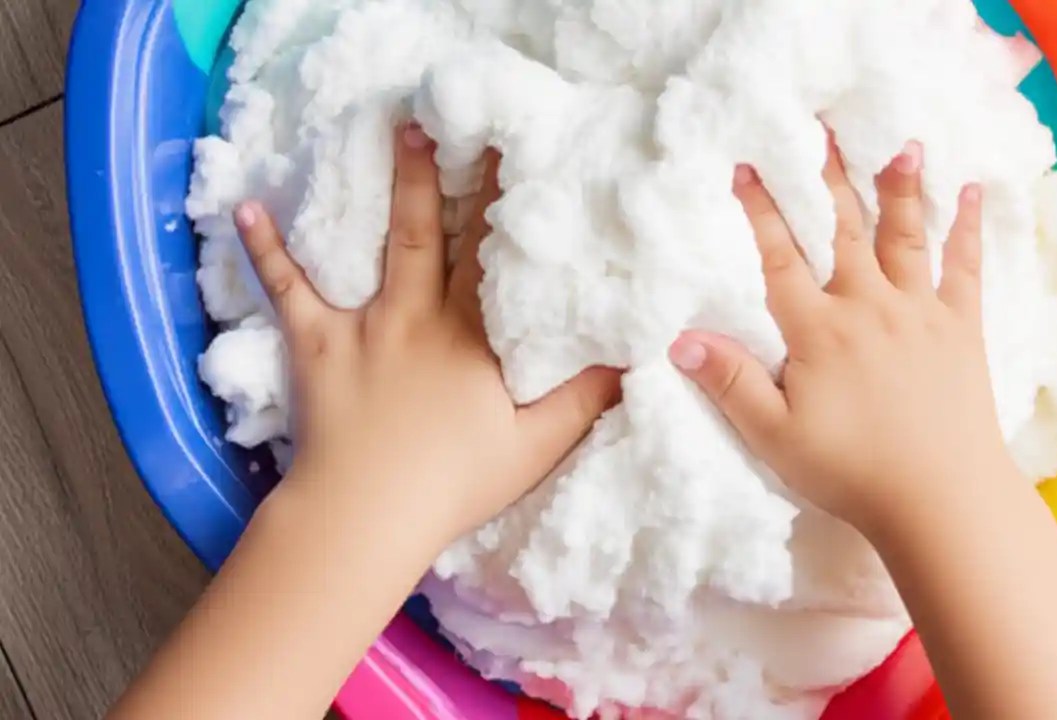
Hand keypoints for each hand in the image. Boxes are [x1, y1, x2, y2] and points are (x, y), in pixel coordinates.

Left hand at [233, 124, 620, 547]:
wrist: (365, 515)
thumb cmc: (453, 483)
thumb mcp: (535, 446)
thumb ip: (583, 399)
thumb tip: (633, 357)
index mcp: (474, 339)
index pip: (496, 262)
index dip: (510, 209)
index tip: (522, 160)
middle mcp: (422, 316)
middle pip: (440, 234)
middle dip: (451, 176)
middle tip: (453, 119)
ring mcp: (367, 325)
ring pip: (385, 245)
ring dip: (393, 187)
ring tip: (397, 130)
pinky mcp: (317, 345)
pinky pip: (289, 290)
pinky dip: (266, 250)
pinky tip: (245, 208)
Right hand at [669, 141, 1009, 533]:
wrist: (942, 497)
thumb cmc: (852, 471)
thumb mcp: (774, 436)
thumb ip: (730, 383)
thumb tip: (679, 340)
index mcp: (818, 330)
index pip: (781, 258)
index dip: (761, 212)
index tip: (747, 167)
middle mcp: (869, 306)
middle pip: (844, 231)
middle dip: (829, 179)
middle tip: (822, 131)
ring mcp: (920, 312)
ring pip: (906, 236)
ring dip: (901, 188)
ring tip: (902, 145)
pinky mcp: (962, 328)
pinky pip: (966, 266)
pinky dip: (970, 228)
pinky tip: (974, 193)